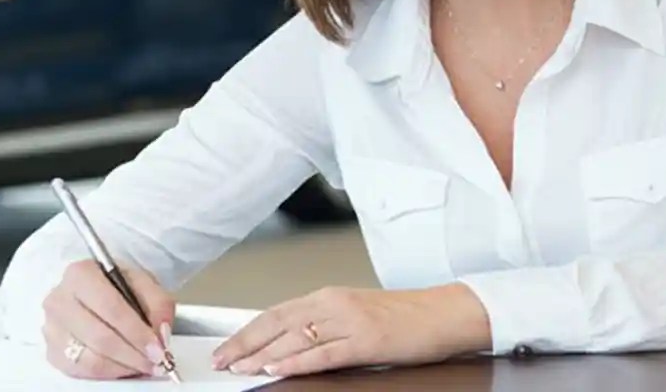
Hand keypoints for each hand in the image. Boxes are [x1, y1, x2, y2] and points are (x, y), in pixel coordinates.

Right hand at [41, 260, 176, 379]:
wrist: (94, 292)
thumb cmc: (117, 287)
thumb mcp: (143, 283)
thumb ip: (158, 304)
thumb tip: (160, 333)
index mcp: (81, 274)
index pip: (110, 307)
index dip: (136, 332)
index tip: (157, 347)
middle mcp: (60, 300)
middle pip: (100, 337)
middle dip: (134, 354)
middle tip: (156, 361)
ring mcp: (53, 328)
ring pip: (92, 359)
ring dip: (124, 366)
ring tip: (143, 364)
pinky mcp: (53, 352)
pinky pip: (83, 371)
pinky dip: (110, 372)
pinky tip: (124, 365)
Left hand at [211, 283, 491, 377]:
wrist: (444, 313)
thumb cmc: (402, 316)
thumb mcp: (353, 313)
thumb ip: (322, 324)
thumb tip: (286, 344)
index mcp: (326, 297)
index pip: (274, 313)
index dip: (246, 332)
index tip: (226, 347)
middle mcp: (332, 304)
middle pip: (276, 323)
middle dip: (244, 343)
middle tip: (221, 360)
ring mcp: (348, 321)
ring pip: (295, 338)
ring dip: (263, 354)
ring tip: (240, 367)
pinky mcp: (366, 340)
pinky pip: (324, 353)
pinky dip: (298, 361)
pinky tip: (278, 369)